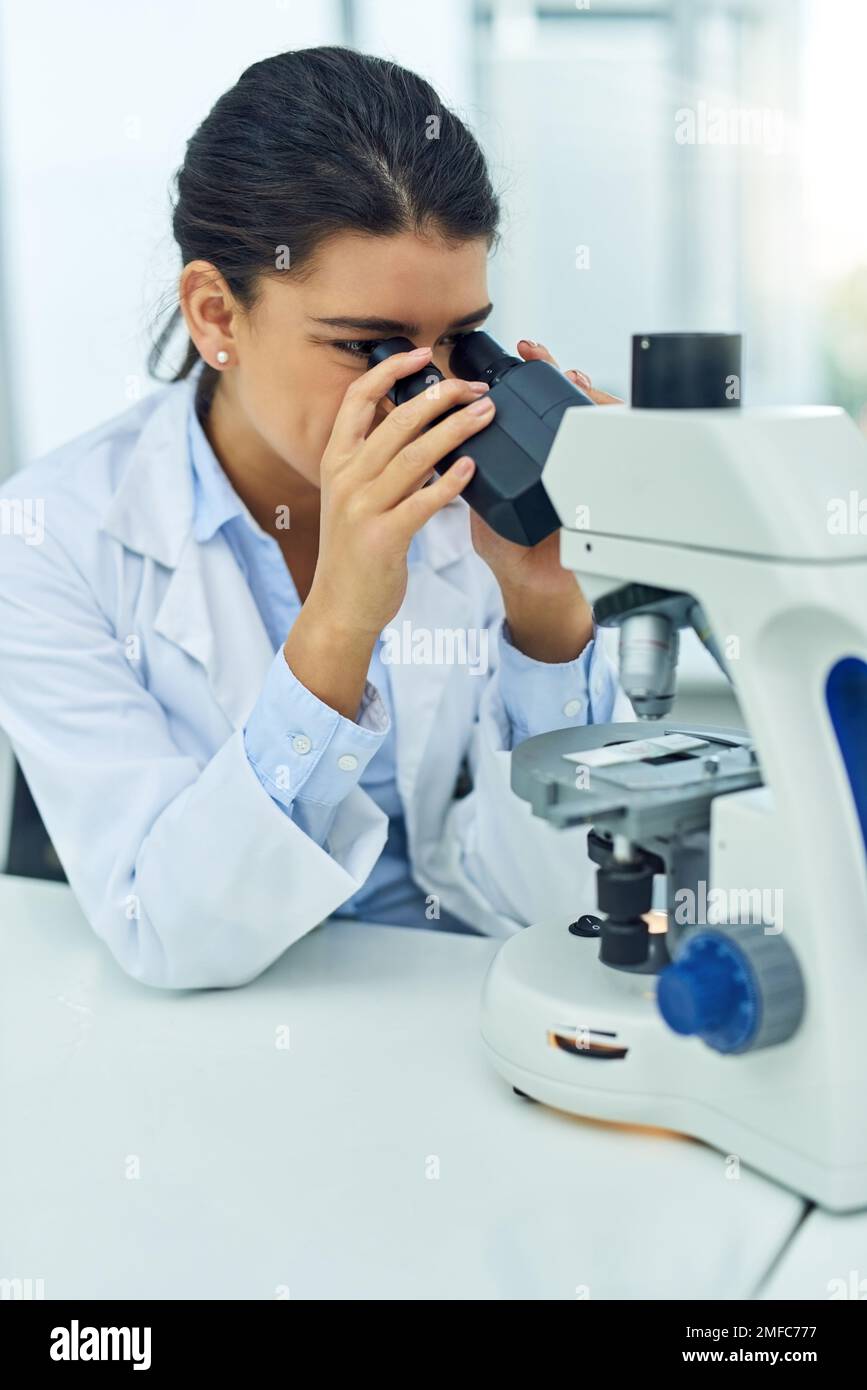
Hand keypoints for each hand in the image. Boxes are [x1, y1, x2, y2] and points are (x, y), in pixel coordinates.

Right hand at [284, 346, 492, 717]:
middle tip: (474, 388)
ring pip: (414, 455)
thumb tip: (425, 433)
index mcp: (337, 462)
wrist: (339, 606)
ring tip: (485, 415)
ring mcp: (362, 507)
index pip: (358, 400)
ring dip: (455, 430)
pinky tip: (471, 469)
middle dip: (440, 396)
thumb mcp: (356, 498)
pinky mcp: (383, 537)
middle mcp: (346, 478)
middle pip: (395, 420)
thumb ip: (383, 465)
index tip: (423, 354)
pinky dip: (449, 483)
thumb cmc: (354, 553)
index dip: (390, 371)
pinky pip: (422, 502)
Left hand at [469, 339, 621, 661]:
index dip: (517, 380)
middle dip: (550, 373)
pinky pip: (611, 445)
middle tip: (536, 353)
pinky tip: (594, 405)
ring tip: (567, 374)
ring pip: (589, 415)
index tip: (509, 357)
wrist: (538, 589)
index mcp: (522, 460)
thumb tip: (444, 450)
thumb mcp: (482, 508)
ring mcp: (580, 469)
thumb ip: (466, 479)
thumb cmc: (512, 554)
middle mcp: (553, 459)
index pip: (522, 410)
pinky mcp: (602, 484)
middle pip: (557, 402)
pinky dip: (605, 420)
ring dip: (580, 390)